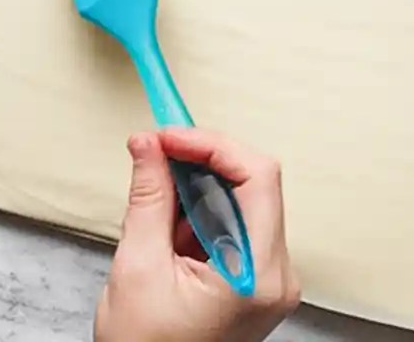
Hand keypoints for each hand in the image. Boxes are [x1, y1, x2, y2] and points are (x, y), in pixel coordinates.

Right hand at [94, 129, 300, 341]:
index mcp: (255, 274)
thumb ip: (148, 197)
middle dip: (201, 161)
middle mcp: (275, 275)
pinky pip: (236, 222)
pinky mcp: (255, 278)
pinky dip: (201, 211)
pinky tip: (170, 230)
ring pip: (243, 199)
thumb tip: (148, 144)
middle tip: (155, 150)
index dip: (212, 143)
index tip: (168, 134)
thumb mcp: (137, 266)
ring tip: (156, 204)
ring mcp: (269, 278)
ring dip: (198, 187)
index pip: (257, 177)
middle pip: (254, 183)